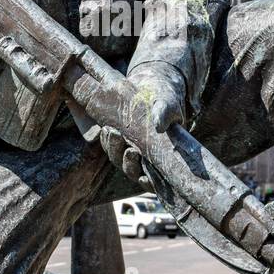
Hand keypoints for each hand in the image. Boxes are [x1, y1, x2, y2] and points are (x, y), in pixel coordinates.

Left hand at [100, 62, 186, 182]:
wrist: (155, 90)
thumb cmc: (166, 102)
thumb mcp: (168, 106)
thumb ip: (164, 114)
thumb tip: (159, 126)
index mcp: (160, 160)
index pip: (153, 180)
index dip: (148, 183)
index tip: (144, 176)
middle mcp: (143, 158)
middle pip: (131, 170)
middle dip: (128, 162)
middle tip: (128, 149)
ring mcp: (129, 148)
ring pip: (118, 158)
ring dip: (113, 149)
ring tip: (111, 132)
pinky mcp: (118, 138)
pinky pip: (110, 145)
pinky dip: (108, 140)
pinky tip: (106, 130)